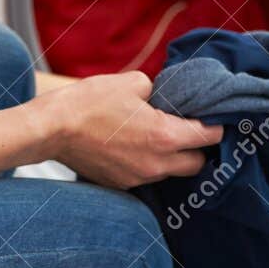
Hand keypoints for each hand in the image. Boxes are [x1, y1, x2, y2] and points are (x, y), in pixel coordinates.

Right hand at [38, 70, 222, 189]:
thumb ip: (157, 89)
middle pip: (197, 164)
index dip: (216, 125)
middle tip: (188, 129)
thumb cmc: (90, 103)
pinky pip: (147, 175)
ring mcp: (138, 178)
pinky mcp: (121, 184)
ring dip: (173, 157)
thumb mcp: (131, 83)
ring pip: (172, 172)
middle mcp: (156, 164)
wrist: (52, 129)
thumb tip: (162, 96)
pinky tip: (134, 146)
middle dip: (198, 148)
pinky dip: (148, 163)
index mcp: (165, 137)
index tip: (213, 117)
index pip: (209, 137)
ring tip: (158, 136)